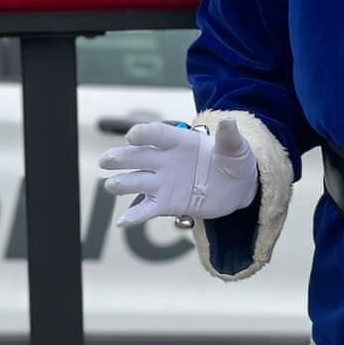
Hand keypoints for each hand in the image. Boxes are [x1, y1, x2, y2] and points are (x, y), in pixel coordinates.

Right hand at [99, 117, 258, 226]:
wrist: (238, 187)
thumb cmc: (234, 161)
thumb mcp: (236, 148)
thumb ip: (229, 138)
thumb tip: (229, 122)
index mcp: (180, 141)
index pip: (157, 134)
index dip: (144, 134)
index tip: (132, 136)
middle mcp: (166, 159)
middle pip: (139, 156)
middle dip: (122, 157)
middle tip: (106, 160)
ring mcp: (164, 182)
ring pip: (137, 181)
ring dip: (123, 183)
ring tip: (111, 186)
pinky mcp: (166, 202)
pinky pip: (146, 209)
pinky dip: (134, 216)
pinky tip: (121, 222)